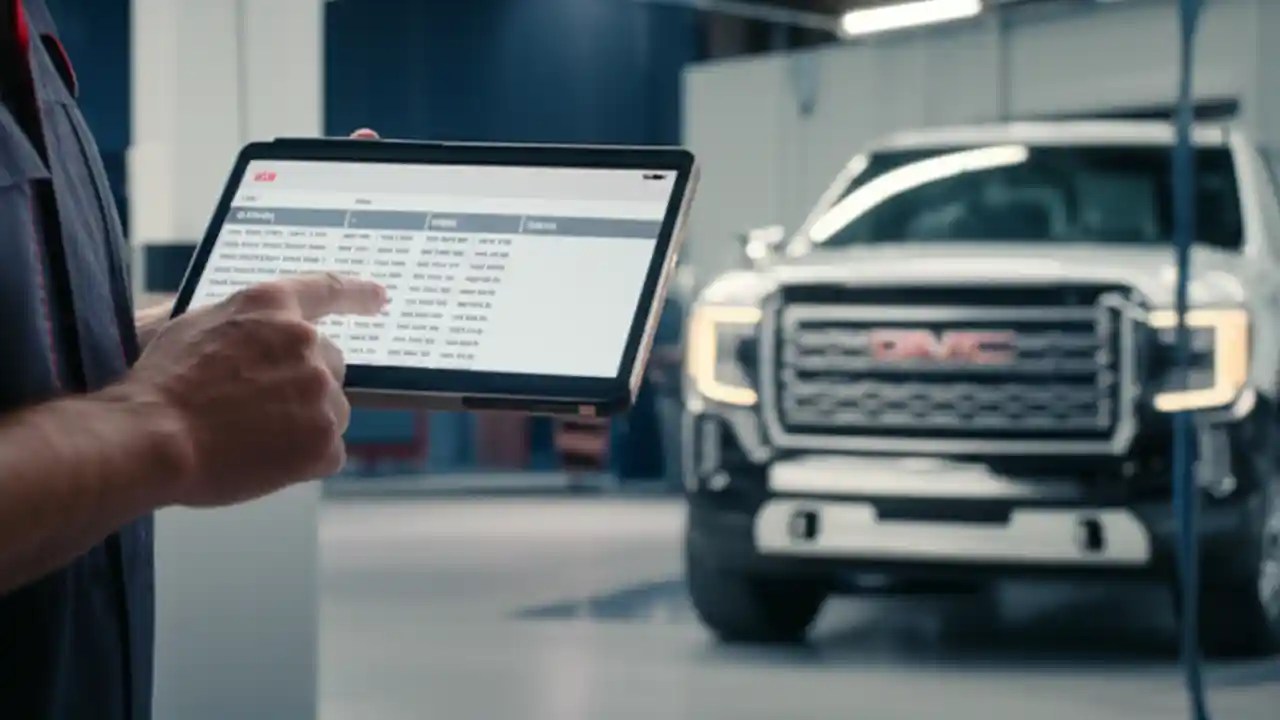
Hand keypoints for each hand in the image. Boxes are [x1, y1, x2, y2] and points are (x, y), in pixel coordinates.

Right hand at [122, 273, 385, 507]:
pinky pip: (327, 451)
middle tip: (261, 408)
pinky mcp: (325, 438)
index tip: (379, 298)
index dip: (358, 294)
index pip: (328, 289)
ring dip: (305, 423)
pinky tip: (264, 460)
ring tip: (253, 437)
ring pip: (331, 409)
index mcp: (272, 307)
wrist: (152, 439)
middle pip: (331, 362)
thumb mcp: (196, 327)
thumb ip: (246, 326)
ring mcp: (320, 391)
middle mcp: (305, 342)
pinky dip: (303, 460)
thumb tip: (268, 341)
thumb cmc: (160, 387)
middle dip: (306, 383)